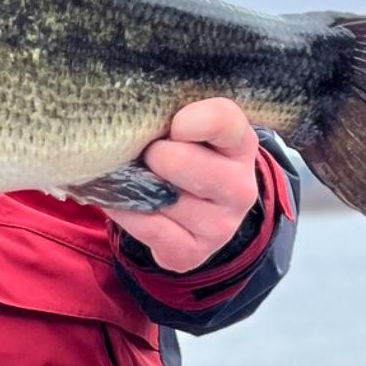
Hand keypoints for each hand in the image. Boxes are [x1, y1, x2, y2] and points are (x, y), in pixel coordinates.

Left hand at [102, 98, 261, 272]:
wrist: (200, 207)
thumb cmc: (188, 152)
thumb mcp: (192, 125)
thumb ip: (174, 112)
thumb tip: (128, 116)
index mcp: (241, 145)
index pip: (223, 120)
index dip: (190, 119)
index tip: (174, 124)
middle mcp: (239, 188)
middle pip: (180, 161)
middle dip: (153, 153)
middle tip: (149, 153)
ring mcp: (219, 226)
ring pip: (157, 196)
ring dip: (134, 183)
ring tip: (137, 175)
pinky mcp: (191, 253)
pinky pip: (145, 226)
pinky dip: (125, 210)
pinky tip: (127, 199)